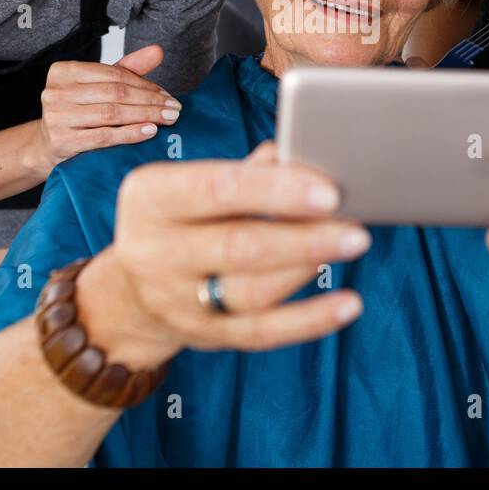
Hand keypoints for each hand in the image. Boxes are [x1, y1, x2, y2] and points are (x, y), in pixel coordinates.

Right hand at [30, 45, 181, 175]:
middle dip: (150, 101)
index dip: (145, 84)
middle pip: (115, 93)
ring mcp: (57, 116)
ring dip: (146, 116)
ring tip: (168, 119)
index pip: (114, 74)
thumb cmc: (78, 110)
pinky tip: (150, 131)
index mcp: (64, 70)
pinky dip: (131, 133)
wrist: (48, 144)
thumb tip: (158, 51)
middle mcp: (57, 91)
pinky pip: (105, 136)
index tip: (167, 95)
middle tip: (174, 108)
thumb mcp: (99, 85)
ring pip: (112, 114)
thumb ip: (128, 68)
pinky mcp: (62, 141)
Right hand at [77, 143, 369, 369]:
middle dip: (302, 235)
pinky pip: (262, 332)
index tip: (328, 190)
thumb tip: (307, 152)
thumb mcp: (192, 184)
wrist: (133, 290)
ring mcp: (176, 301)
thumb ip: (248, 170)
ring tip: (353, 243)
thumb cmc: (183, 218)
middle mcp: (154, 252)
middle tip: (355, 225)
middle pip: (238, 245)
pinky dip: (310, 320)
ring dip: (307, 267)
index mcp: (151, 198)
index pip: (216, 189)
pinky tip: (348, 303)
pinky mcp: (203, 337)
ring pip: (251, 291)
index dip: (275, 190)